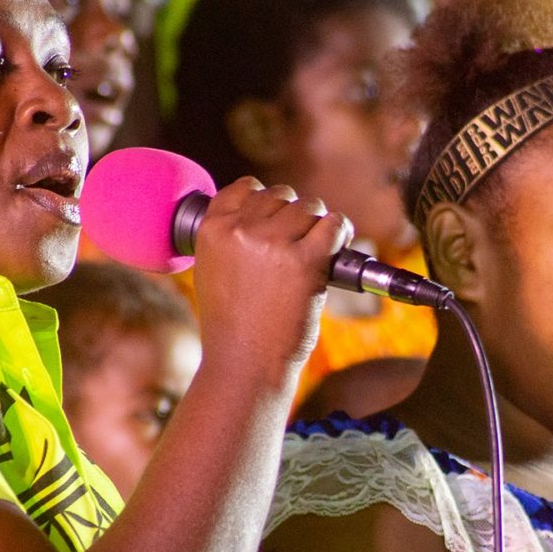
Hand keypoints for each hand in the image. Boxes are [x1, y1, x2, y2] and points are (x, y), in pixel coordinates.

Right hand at [189, 177, 352, 377]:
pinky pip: (334, 224)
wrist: (245, 364)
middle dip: (294, 216)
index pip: (245, 187)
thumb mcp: (212, 270)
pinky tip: (337, 249)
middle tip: (299, 245)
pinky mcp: (305, 260)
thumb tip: (264, 211)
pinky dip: (341, 233)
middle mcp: (240, 230)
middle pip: (281, 195)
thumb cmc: (232, 326)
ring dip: (318, 225)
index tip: (275, 221)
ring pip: (309, 207)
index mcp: (212, 229)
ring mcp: (272, 243)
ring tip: (317, 251)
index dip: (266, 202)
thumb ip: (230, 238)